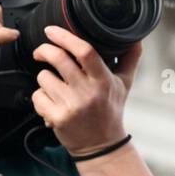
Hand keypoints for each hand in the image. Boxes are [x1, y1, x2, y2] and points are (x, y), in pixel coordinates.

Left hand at [29, 26, 141, 156]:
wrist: (101, 145)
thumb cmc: (111, 111)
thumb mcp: (124, 84)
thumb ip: (130, 60)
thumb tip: (137, 40)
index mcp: (103, 80)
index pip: (84, 51)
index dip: (65, 37)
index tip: (51, 30)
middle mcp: (87, 92)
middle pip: (58, 59)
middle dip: (44, 50)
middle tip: (41, 51)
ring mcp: (71, 106)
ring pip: (43, 77)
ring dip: (43, 77)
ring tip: (53, 84)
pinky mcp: (57, 118)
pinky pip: (37, 96)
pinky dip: (40, 96)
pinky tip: (51, 100)